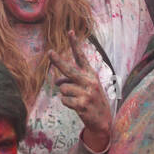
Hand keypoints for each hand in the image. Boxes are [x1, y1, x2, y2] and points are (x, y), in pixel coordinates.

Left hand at [49, 32, 112, 151]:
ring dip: (66, 94)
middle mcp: (90, 81)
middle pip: (69, 69)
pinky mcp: (83, 104)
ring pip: (63, 88)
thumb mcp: (85, 88)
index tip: (70, 32)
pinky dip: (67, 103)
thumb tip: (56, 82)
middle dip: (58, 61)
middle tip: (49, 52)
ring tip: (77, 99)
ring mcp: (87, 93)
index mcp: (91, 74)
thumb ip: (71, 82)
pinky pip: (64, 100)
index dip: (75, 44)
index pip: (81, 57)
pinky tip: (77, 106)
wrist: (103, 121)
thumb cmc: (92, 101)